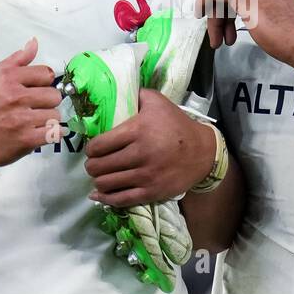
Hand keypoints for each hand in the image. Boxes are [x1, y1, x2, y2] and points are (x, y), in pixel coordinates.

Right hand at [0, 38, 61, 168]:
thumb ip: (16, 60)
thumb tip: (34, 43)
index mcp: (9, 78)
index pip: (46, 74)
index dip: (43, 83)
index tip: (36, 90)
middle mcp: (16, 96)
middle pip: (54, 95)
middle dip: (47, 102)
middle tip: (34, 107)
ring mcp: (22, 119)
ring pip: (55, 115)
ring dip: (47, 120)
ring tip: (34, 121)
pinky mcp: (26, 139)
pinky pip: (54, 133)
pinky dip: (51, 135)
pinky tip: (42, 132)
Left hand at [84, 88, 214, 207]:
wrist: (203, 151)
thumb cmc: (177, 125)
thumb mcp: (158, 102)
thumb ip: (136, 95)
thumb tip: (116, 92)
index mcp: (137, 130)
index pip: (99, 145)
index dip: (90, 149)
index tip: (92, 149)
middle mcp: (139, 154)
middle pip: (99, 166)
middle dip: (91, 165)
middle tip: (95, 162)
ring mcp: (145, 176)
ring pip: (106, 184)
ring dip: (98, 180)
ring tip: (100, 175)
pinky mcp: (151, 192)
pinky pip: (121, 200)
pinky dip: (106, 199)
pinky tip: (98, 195)